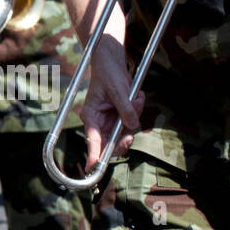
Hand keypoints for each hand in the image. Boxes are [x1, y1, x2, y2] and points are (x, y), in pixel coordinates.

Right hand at [80, 37, 142, 169]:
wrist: (112, 61)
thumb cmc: (108, 73)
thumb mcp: (118, 90)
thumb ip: (125, 109)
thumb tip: (132, 127)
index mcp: (91, 116)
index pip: (93, 140)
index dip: (94, 155)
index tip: (93, 168)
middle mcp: (99, 122)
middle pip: (113, 142)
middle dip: (125, 136)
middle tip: (130, 136)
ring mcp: (111, 120)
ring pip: (126, 131)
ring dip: (136, 115)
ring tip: (136, 97)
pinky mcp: (120, 116)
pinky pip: (133, 121)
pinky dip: (138, 110)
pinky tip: (137, 96)